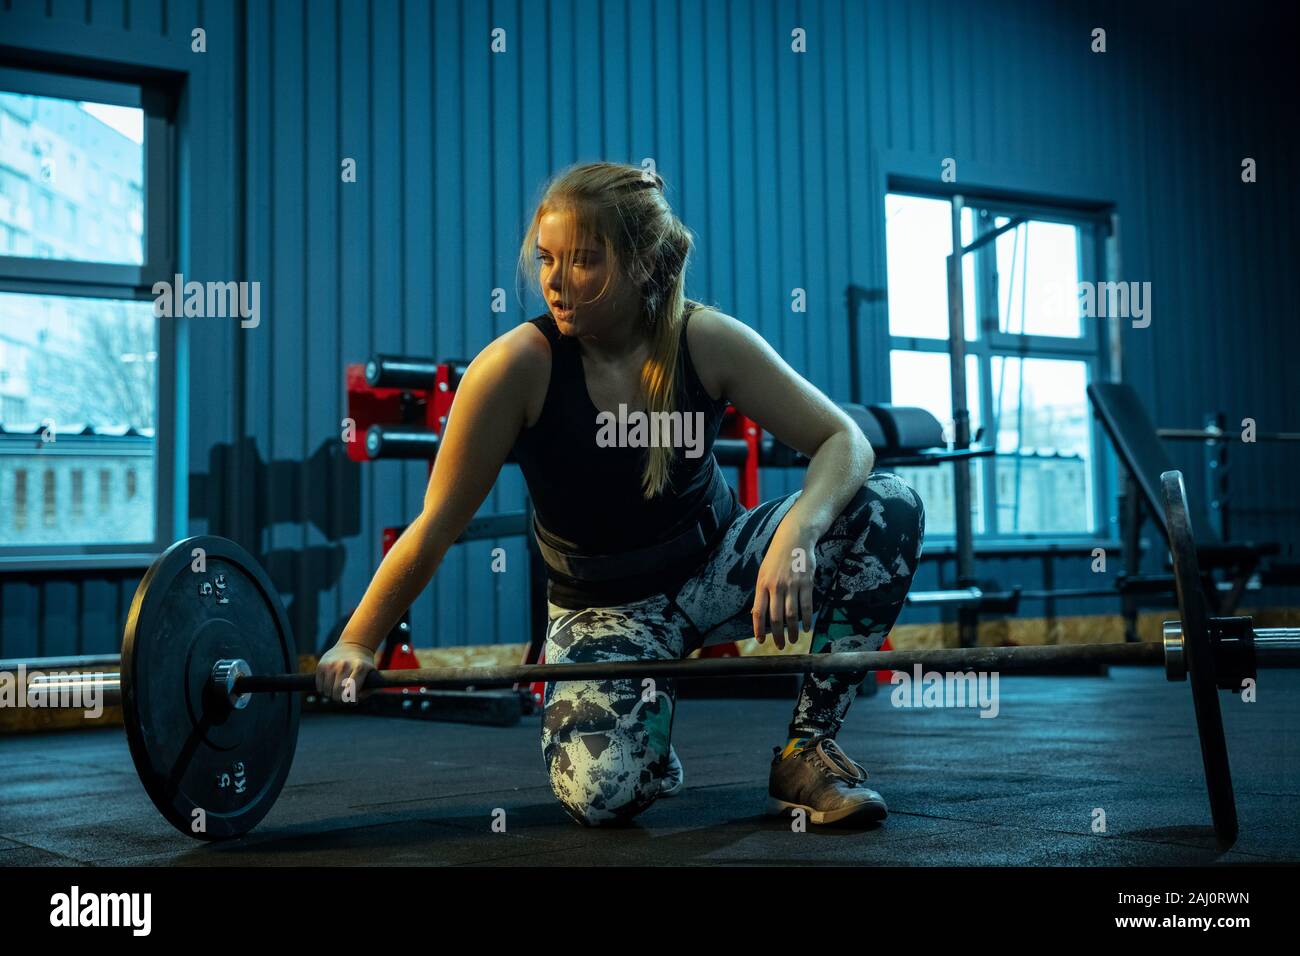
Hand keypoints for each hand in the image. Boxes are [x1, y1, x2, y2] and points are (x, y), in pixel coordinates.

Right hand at [315, 641, 376, 702]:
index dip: (350, 699)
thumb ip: (366, 692)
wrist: (353, 646)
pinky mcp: (321, 665)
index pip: (352, 691)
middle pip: (337, 693)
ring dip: (331, 695)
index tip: (352, 699)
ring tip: (337, 689)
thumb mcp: (372, 676)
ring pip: (327, 691)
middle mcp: (345, 665)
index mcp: (360, 667)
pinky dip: (323, 690)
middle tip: (343, 697)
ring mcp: (331, 664)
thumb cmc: (363, 666)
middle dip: (340, 699)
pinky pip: (319, 686)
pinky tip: (330, 684)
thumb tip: (353, 702)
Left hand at [752, 519, 818, 649]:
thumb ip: (761, 591)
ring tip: (794, 640)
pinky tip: (806, 628)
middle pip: (775, 617)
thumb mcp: (763, 571)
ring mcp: (791, 585)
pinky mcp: (806, 583)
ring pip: (791, 614)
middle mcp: (776, 586)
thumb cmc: (777, 556)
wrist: (794, 538)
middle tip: (780, 646)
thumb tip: (756, 612)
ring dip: (793, 631)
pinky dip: (806, 619)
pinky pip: (806, 606)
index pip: (758, 611)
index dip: (758, 628)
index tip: (761, 640)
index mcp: (762, 584)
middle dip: (777, 635)